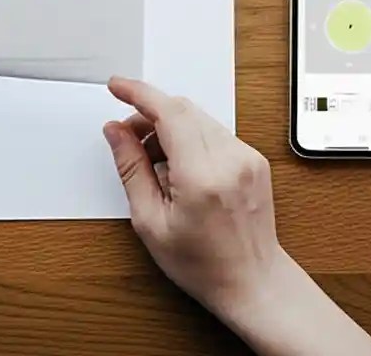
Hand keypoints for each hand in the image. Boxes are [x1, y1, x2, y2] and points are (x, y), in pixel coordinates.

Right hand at [102, 77, 284, 316]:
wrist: (253, 282)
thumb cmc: (203, 264)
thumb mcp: (151, 222)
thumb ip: (131, 169)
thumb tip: (115, 132)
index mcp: (202, 176)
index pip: (169, 112)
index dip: (138, 94)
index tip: (117, 87)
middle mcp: (231, 160)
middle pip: (183, 110)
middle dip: (149, 115)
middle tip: (128, 139)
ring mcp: (247, 157)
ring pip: (198, 118)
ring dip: (169, 127)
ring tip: (154, 163)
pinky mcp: (254, 159)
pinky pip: (215, 132)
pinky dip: (190, 139)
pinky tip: (179, 168)